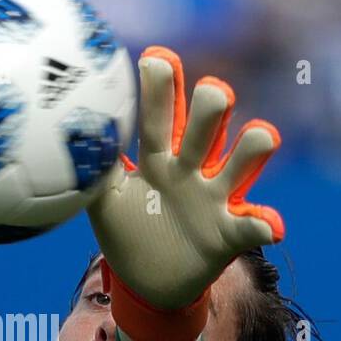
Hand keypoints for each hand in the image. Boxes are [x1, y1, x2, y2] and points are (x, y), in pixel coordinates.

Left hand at [88, 46, 283, 340]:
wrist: (148, 283)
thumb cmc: (127, 232)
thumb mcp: (104, 201)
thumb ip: (95, 168)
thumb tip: (71, 131)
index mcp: (158, 158)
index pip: (159, 116)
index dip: (160, 88)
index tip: (156, 57)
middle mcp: (192, 170)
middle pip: (206, 126)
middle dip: (212, 106)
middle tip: (213, 93)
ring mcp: (215, 199)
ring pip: (242, 163)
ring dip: (252, 149)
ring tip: (260, 136)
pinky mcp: (230, 233)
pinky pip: (252, 226)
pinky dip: (264, 224)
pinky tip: (270, 226)